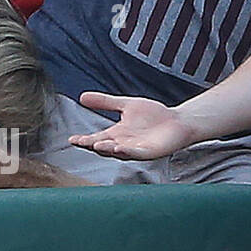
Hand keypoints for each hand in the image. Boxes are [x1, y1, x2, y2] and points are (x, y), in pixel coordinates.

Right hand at [68, 92, 198, 159]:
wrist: (179, 121)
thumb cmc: (154, 114)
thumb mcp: (126, 105)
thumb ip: (105, 102)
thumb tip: (82, 96)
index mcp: (117, 134)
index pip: (96, 138)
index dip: (84, 140)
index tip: (72, 139)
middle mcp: (124, 144)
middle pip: (104, 147)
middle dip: (92, 145)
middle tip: (81, 142)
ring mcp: (136, 149)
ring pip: (118, 152)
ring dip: (107, 150)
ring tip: (97, 145)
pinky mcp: (150, 152)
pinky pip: (136, 153)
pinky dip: (127, 151)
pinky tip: (119, 147)